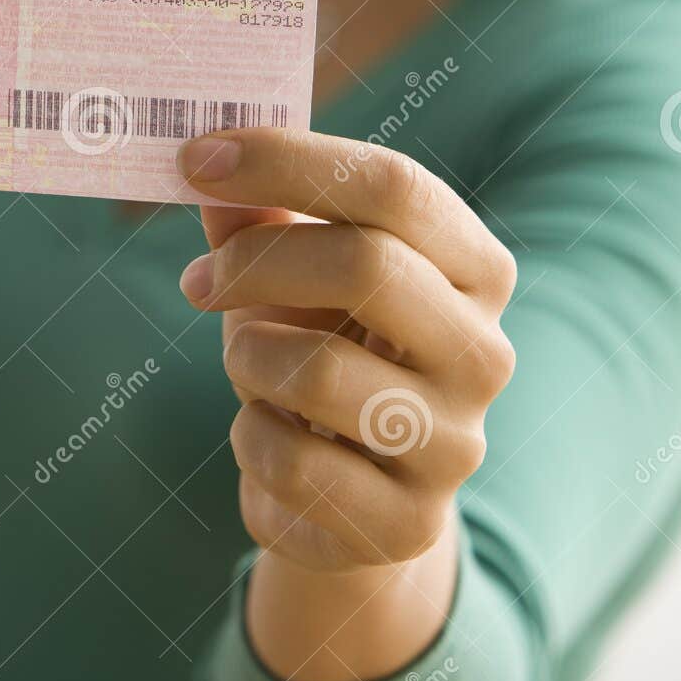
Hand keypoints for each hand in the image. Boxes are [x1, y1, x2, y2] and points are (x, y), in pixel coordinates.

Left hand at [176, 127, 516, 577]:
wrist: (347, 494)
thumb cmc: (320, 349)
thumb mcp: (291, 274)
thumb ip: (256, 213)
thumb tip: (204, 157)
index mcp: (475, 266)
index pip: (395, 186)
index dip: (288, 161)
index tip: (196, 159)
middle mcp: (484, 350)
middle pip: (367, 264)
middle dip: (256, 261)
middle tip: (197, 280)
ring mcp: (456, 443)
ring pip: (318, 370)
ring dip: (249, 359)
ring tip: (248, 366)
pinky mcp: (409, 523)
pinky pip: (293, 462)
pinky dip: (251, 437)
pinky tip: (266, 433)